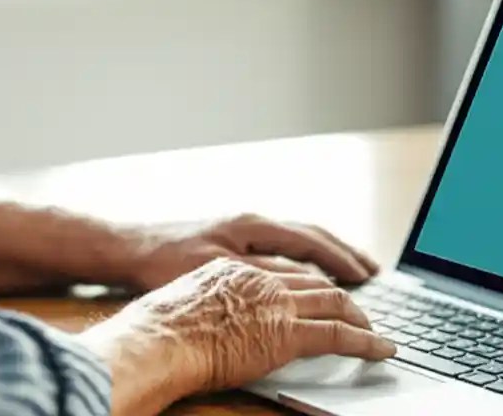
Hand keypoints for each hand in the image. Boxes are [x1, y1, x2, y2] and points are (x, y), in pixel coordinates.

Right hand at [80, 257, 394, 415]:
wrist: (153, 340)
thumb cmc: (152, 329)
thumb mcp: (181, 300)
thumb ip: (209, 303)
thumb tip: (213, 321)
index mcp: (231, 266)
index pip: (283, 263)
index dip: (310, 271)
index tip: (323, 278)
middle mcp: (257, 275)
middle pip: (314, 275)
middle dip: (345, 282)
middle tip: (363, 293)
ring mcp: (273, 301)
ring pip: (333, 299)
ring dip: (360, 314)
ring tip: (376, 328)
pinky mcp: (285, 332)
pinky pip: (337, 333)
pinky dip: (365, 340)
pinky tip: (381, 348)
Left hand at [116, 214, 379, 291]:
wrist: (128, 248)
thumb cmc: (167, 261)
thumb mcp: (219, 272)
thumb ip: (263, 275)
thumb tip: (306, 280)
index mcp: (254, 226)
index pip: (311, 241)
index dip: (341, 260)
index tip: (367, 276)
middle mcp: (253, 222)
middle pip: (312, 234)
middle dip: (344, 252)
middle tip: (374, 270)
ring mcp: (244, 228)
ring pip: (299, 237)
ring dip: (328, 252)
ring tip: (353, 269)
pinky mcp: (233, 239)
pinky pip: (283, 244)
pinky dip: (307, 255)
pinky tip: (311, 270)